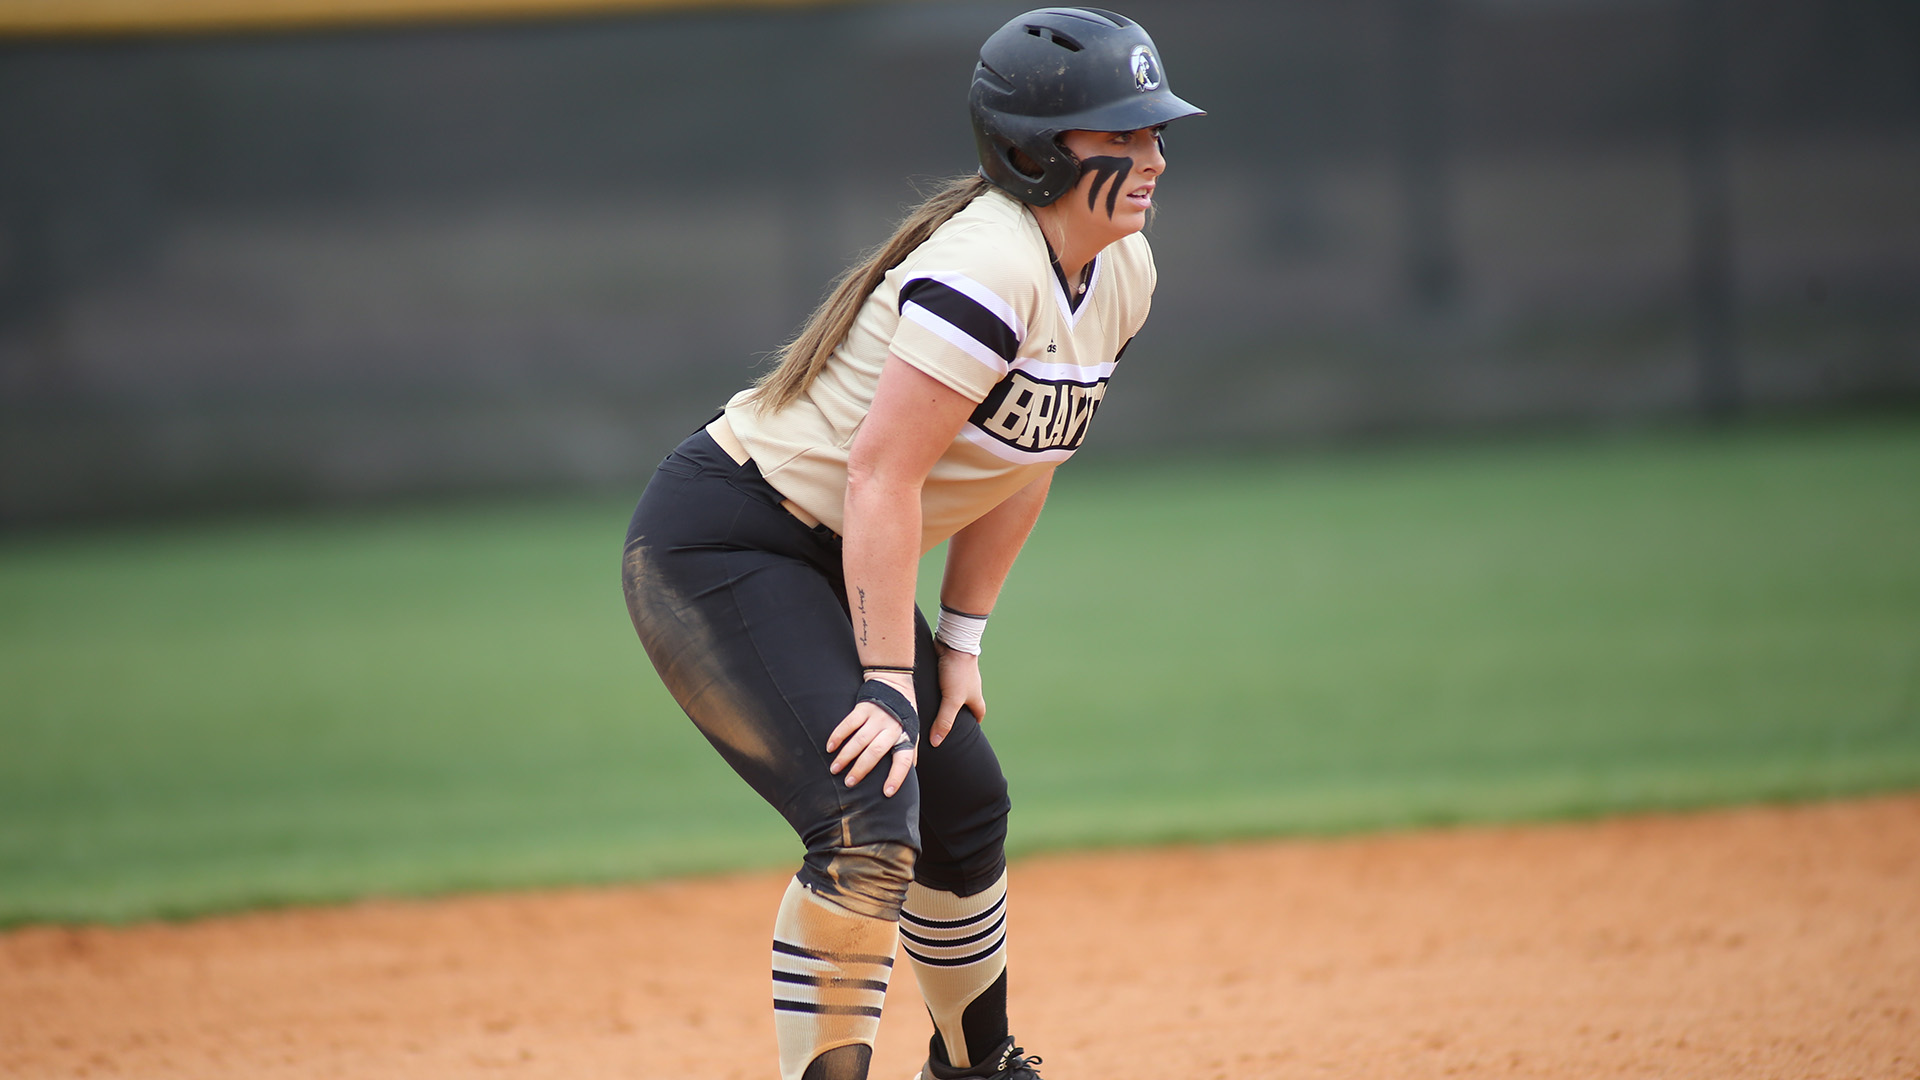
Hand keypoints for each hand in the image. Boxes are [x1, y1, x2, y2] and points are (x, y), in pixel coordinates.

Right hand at [825, 672, 917, 796]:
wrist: (895, 682)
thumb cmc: (903, 712)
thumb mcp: (912, 730)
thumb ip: (910, 750)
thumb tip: (910, 770)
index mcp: (905, 735)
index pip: (903, 760)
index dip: (896, 777)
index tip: (887, 793)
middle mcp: (891, 727)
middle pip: (875, 752)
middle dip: (861, 769)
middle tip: (849, 783)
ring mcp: (876, 717)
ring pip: (859, 740)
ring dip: (845, 756)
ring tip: (835, 769)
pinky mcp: (863, 707)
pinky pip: (848, 724)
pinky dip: (838, 736)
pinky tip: (830, 748)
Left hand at [931, 643, 985, 746]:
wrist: (954, 642)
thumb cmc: (958, 671)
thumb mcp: (951, 700)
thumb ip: (944, 721)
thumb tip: (937, 742)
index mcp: (975, 697)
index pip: (979, 714)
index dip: (974, 723)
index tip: (968, 732)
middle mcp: (969, 687)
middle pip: (966, 704)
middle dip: (958, 714)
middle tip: (947, 723)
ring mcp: (958, 677)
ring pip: (953, 693)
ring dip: (945, 700)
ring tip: (933, 709)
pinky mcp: (946, 668)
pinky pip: (942, 682)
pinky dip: (936, 688)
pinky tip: (926, 692)